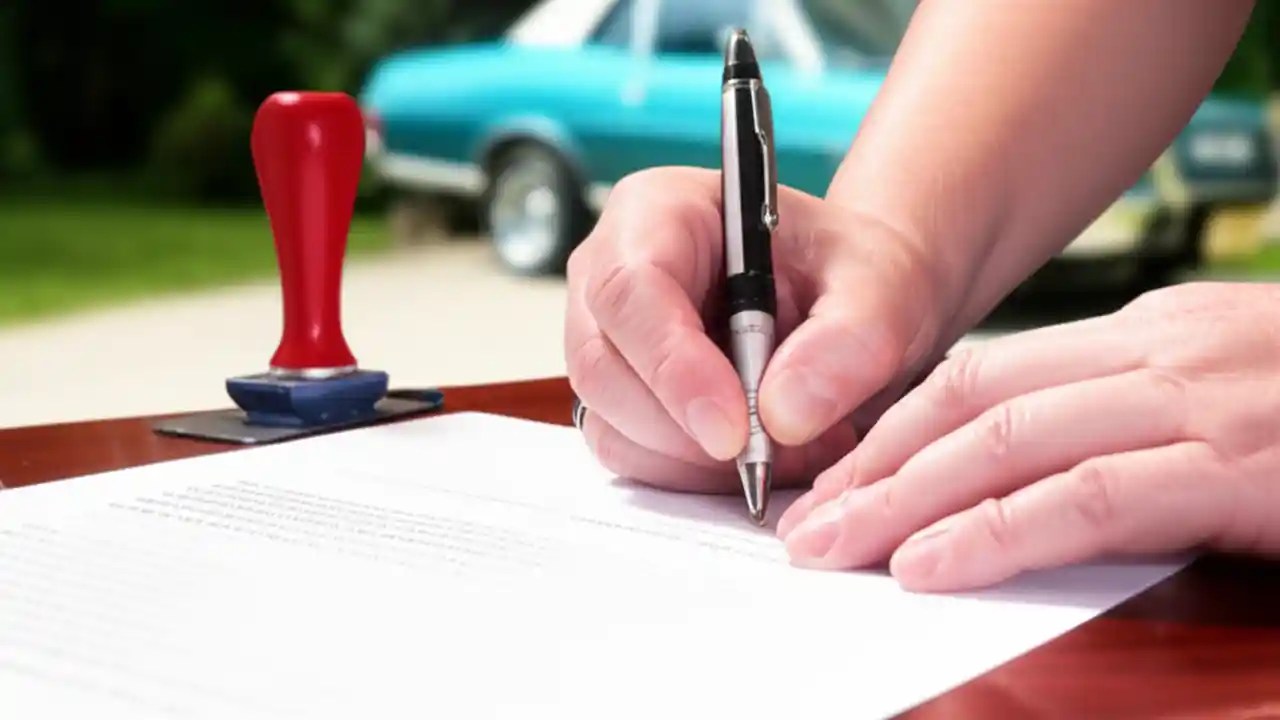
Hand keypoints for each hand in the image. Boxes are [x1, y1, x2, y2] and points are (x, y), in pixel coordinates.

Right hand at [564, 167, 960, 492]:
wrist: (851, 304)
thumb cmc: (850, 275)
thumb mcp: (881, 287)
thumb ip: (847, 340)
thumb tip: (783, 414)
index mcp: (660, 211)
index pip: (632, 288)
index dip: (672, 364)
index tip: (733, 429)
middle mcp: (611, 273)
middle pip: (603, 365)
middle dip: (687, 428)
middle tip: (778, 453)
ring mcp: (605, 341)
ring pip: (612, 422)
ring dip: (698, 460)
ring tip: (793, 447)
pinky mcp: (618, 400)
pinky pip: (631, 457)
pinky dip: (694, 475)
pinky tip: (761, 453)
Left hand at [777, 281, 1279, 590]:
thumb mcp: (1210, 395)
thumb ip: (1115, 421)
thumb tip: (1006, 477)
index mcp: (1145, 335)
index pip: (980, 374)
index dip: (892, 429)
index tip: (833, 480)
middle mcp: (1159, 353)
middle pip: (971, 401)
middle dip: (873, 464)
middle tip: (802, 522)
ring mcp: (1198, 404)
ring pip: (1008, 442)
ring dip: (904, 498)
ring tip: (834, 547)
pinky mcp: (1237, 468)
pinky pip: (1086, 498)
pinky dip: (994, 532)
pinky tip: (931, 565)